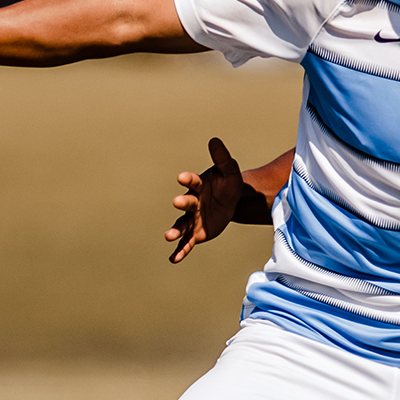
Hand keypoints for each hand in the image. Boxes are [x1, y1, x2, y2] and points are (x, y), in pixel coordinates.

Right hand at [165, 137, 244, 262]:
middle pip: (186, 203)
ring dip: (175, 230)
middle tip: (176, 202)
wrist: (231, 202)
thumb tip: (214, 140)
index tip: (182, 177)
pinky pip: (187, 242)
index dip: (187, 179)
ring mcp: (192, 219)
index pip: (192, 182)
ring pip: (181, 225)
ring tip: (168, 236)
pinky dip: (180, 250)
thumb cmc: (227, 183)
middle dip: (182, 203)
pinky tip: (173, 259)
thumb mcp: (230, 171)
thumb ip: (222, 158)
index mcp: (198, 186)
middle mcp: (192, 202)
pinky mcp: (196, 233)